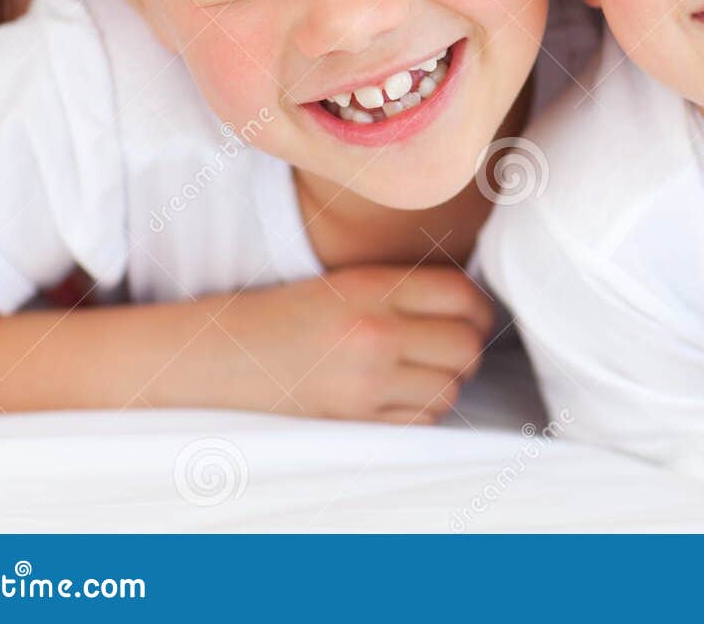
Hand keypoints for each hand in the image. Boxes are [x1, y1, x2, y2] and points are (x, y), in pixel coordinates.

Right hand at [193, 264, 492, 423]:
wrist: (223, 356)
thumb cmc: (290, 315)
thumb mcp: (349, 282)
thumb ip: (408, 290)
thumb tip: (474, 309)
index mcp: (372, 288)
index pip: (461, 295)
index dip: (479, 309)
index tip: (474, 316)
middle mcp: (373, 333)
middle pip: (466, 347)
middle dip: (469, 349)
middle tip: (452, 348)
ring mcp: (364, 381)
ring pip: (449, 389)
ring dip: (447, 383)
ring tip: (424, 372)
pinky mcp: (354, 420)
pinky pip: (421, 421)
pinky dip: (424, 411)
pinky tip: (402, 396)